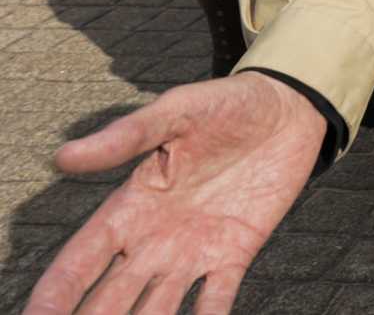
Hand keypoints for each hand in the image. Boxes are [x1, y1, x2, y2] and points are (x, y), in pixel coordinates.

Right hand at [28, 72, 324, 314]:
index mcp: (132, 205)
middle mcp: (155, 238)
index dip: (59, 289)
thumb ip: (127, 136)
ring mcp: (195, 249)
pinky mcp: (236, 252)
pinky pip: (216, 298)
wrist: (289, 108)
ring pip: (157, 306)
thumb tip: (64, 156)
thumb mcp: (177, 111)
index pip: (83, 257)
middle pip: (113, 293)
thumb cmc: (226, 104)